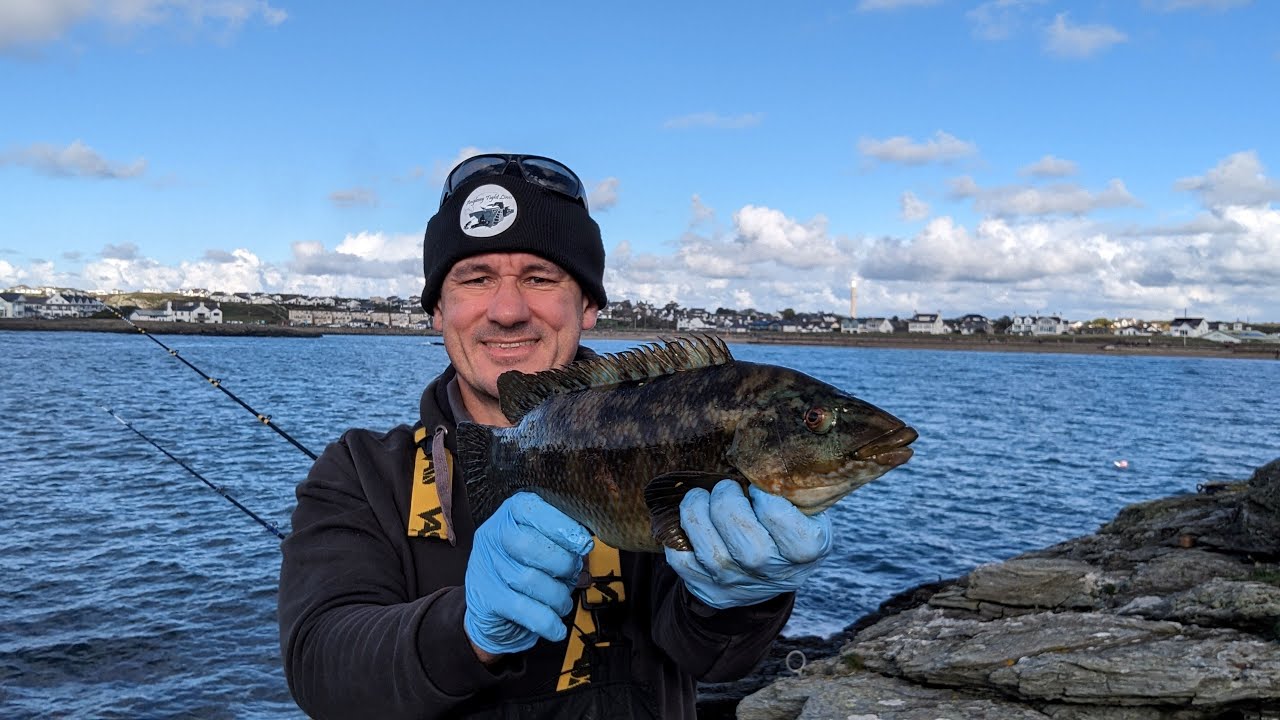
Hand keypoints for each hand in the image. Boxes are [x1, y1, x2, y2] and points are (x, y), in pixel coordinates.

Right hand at [464, 493, 592, 655]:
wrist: (495, 610)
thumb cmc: (527, 569)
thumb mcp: (546, 545)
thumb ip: (564, 540)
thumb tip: (585, 545)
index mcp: (510, 514)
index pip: (532, 509)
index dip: (561, 526)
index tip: (583, 542)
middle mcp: (493, 536)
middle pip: (528, 544)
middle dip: (561, 563)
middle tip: (573, 574)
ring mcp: (485, 567)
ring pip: (528, 579)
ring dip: (557, 595)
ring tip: (563, 601)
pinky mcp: (486, 598)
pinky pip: (522, 609)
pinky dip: (547, 620)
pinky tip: (556, 626)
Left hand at [664, 480, 832, 609]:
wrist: (769, 571)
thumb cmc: (786, 524)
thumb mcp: (805, 506)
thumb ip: (792, 484)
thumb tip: (765, 452)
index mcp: (808, 549)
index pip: (789, 531)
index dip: (768, 501)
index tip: (758, 488)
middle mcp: (776, 574)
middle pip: (750, 549)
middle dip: (727, 505)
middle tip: (725, 487)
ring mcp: (740, 585)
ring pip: (712, 555)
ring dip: (696, 515)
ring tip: (698, 497)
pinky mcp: (710, 590)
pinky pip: (682, 563)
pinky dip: (677, 537)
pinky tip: (690, 520)